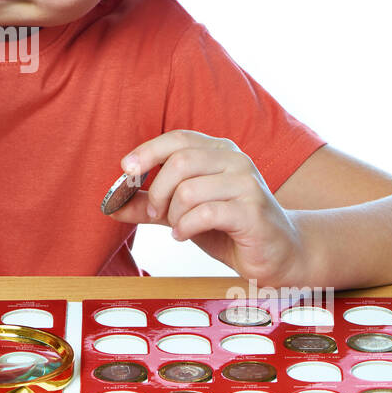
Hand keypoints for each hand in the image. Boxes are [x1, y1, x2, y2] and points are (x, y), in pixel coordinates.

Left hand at [107, 130, 308, 283]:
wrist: (280, 253)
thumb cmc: (230, 229)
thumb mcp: (184, 213)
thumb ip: (151, 206)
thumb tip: (111, 205)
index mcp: (219, 151)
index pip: (177, 139)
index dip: (147, 152)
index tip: (125, 171)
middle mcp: (235, 160)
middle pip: (179, 162)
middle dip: (157, 191)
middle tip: (157, 213)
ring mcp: (246, 184)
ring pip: (189, 189)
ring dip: (173, 214)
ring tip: (178, 227)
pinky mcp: (252, 211)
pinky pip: (205, 213)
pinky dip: (186, 227)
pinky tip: (185, 235)